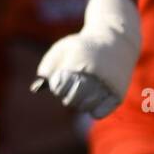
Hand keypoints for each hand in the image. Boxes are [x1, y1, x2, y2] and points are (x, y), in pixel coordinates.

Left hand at [33, 0, 140, 118]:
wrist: (115, 41)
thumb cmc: (82, 47)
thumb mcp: (61, 49)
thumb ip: (46, 67)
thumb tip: (35, 89)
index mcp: (77, 62)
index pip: (58, 88)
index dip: (57, 87)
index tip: (62, 80)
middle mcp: (93, 75)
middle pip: (71, 99)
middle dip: (67, 96)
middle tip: (73, 86)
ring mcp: (107, 85)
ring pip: (85, 107)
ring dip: (79, 103)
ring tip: (83, 91)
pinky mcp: (118, 94)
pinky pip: (99, 112)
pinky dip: (93, 110)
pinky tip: (93, 100)